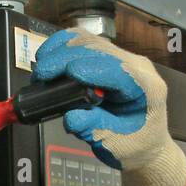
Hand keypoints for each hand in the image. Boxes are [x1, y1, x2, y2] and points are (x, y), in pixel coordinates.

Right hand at [31, 29, 185, 185]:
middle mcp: (138, 66)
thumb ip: (94, 129)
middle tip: (39, 77)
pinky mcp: (111, 57)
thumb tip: (70, 117)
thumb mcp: (116, 145)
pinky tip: (49, 58)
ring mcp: (125, 58)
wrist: (147, 145)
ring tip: (41, 70)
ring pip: (89, 40)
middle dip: (64, 58)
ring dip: (61, 50)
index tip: (55, 76)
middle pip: (98, 48)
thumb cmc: (135, 146)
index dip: (84, 68)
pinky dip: (64, 47)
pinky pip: (85, 42)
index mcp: (147, 87)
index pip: (115, 68)